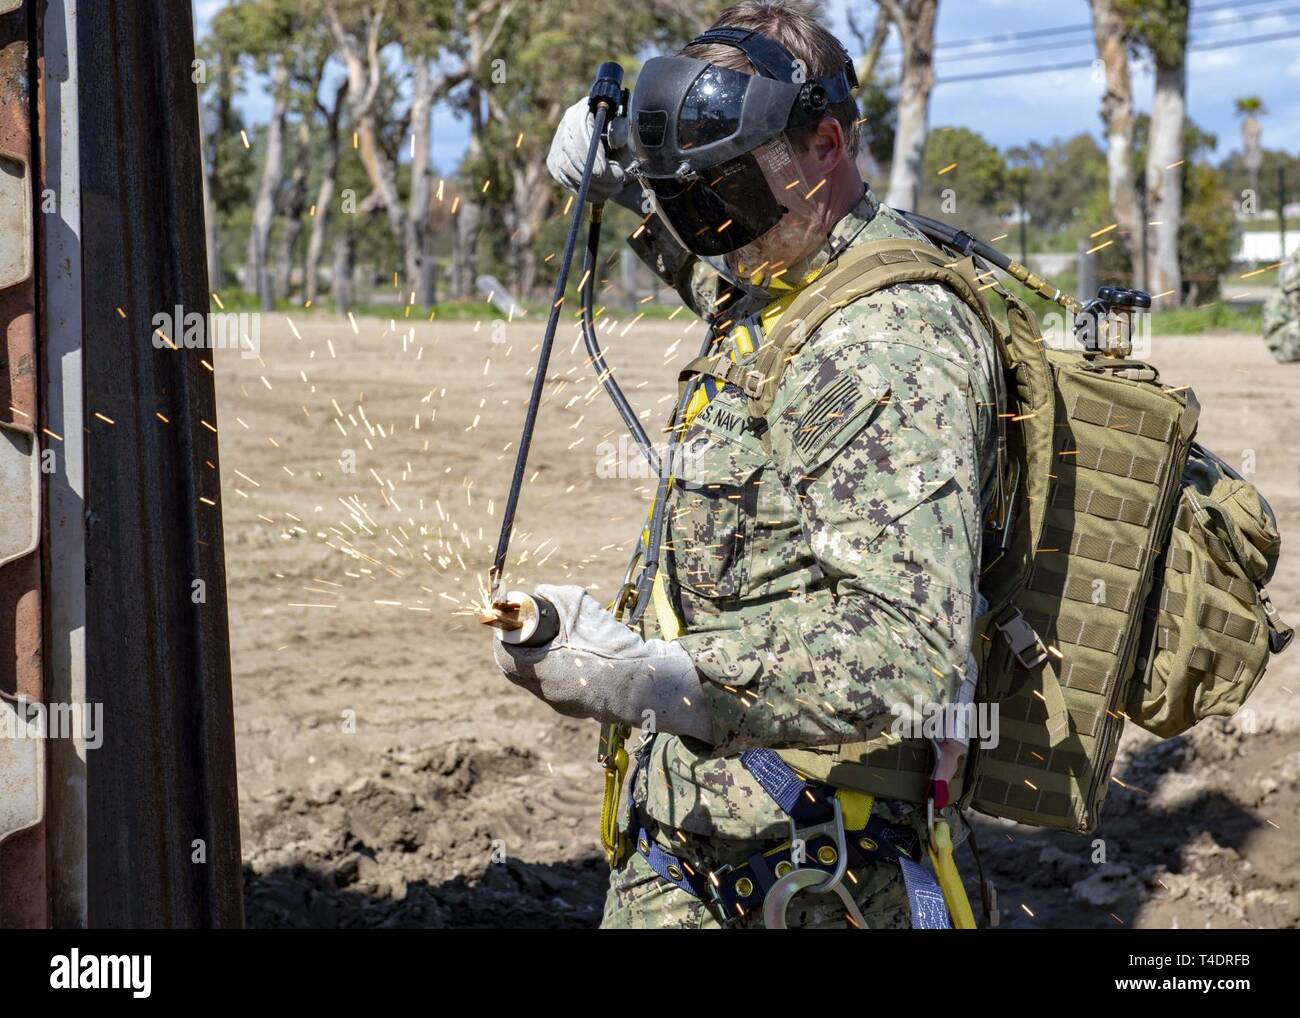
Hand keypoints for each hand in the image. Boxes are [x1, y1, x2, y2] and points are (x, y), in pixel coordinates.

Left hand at [492, 584, 711, 741]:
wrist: (652, 684)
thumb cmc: (613, 648)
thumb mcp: (581, 610)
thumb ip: (556, 597)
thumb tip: (540, 592)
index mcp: (542, 673)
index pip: (505, 655)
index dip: (506, 633)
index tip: (513, 615)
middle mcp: (550, 694)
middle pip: (519, 669)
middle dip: (523, 645)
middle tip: (533, 624)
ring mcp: (568, 704)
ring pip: (542, 677)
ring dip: (545, 656)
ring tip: (562, 636)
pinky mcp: (587, 705)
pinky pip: (565, 684)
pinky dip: (565, 666)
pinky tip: (581, 651)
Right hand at [545, 98, 630, 202]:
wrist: (618, 144)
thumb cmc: (625, 133)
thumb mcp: (628, 128)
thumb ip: (623, 130)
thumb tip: (616, 141)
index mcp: (584, 110)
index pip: (579, 132)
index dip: (589, 153)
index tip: (603, 171)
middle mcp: (566, 126)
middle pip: (571, 153)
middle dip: (594, 174)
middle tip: (618, 183)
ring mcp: (558, 145)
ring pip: (567, 170)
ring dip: (593, 185)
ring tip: (615, 188)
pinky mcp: (556, 164)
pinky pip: (567, 181)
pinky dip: (586, 191)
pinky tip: (603, 193)